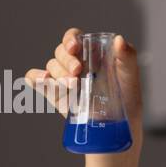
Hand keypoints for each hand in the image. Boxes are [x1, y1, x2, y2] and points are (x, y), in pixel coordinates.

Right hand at [24, 27, 143, 149]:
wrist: (118, 127)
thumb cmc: (127, 99)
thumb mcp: (130, 76)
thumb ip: (127, 56)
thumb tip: (119, 40)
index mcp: (90, 53)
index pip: (74, 38)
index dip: (70, 39)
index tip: (74, 47)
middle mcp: (74, 63)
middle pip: (60, 53)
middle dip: (66, 60)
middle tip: (77, 71)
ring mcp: (63, 79)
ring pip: (50, 67)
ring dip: (57, 73)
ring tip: (71, 85)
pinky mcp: (55, 95)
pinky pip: (36, 81)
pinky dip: (35, 78)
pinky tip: (42, 80)